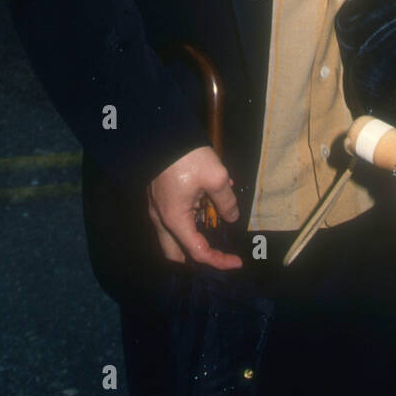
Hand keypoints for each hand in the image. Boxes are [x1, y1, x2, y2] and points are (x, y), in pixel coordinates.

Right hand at [147, 145, 243, 270]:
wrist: (162, 133)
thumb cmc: (187, 156)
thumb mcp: (216, 177)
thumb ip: (226, 201)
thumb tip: (232, 217)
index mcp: (175, 220)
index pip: (198, 253)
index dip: (219, 261)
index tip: (237, 261)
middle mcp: (162, 220)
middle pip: (177, 254)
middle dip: (198, 258)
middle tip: (220, 252)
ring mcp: (157, 209)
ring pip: (175, 237)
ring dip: (196, 234)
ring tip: (218, 216)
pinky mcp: (159, 198)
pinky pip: (175, 218)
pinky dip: (192, 217)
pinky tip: (209, 198)